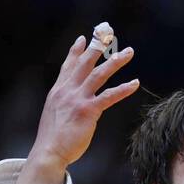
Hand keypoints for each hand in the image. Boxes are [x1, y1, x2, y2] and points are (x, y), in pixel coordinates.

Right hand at [30, 33, 139, 172]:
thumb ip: (62, 105)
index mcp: (58, 91)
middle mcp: (67, 90)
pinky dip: (123, 88)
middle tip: (107, 31)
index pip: (68, 66)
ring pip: (99, 73)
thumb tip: (68, 105)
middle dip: (97, 45)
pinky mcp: (88, 110)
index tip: (84, 37)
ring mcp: (77, 98)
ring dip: (115, 60)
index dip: (77, 51)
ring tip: (129, 52)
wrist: (48, 152)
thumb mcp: (54, 115)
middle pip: (84, 62)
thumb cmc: (52, 139)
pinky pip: (109, 96)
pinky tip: (135, 83)